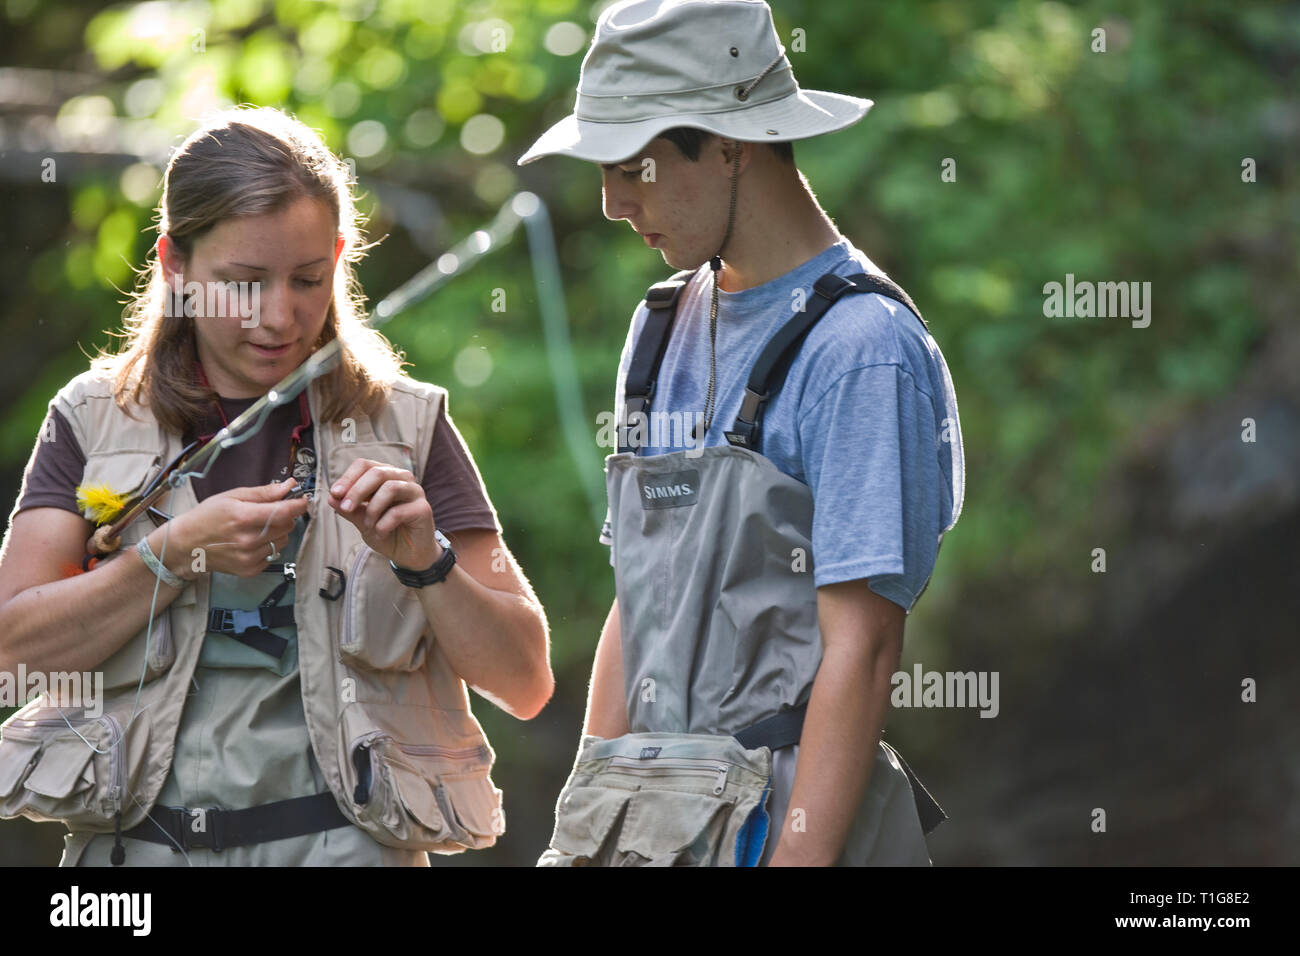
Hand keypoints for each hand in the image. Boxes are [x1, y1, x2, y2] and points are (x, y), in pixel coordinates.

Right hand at [160, 477, 309, 578]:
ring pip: (282, 541)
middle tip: (269, 513)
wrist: (186, 545)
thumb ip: (264, 493)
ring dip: (277, 532)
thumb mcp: (232, 497)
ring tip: (256, 528)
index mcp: (242, 517)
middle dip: (284, 517)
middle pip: (287, 526)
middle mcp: (247, 540)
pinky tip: (252, 542)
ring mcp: (249, 557)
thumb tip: (289, 485)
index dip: (298, 504)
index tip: (302, 499)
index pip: (284, 512)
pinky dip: (268, 547)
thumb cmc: (207, 517)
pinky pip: (273, 555)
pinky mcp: (249, 570)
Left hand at [327, 459, 438, 569]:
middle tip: (346, 508)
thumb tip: (332, 498)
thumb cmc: (387, 533)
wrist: (408, 554)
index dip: (348, 477)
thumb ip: (349, 509)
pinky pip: (398, 511)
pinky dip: (383, 525)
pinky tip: (380, 533)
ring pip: (390, 487)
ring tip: (367, 525)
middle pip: (377, 473)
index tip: (335, 494)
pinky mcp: (423, 509)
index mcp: (386, 476)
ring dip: (372, 508)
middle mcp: (402, 479)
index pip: (365, 465)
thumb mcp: (362, 521)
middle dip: (357, 490)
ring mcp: (415, 492)